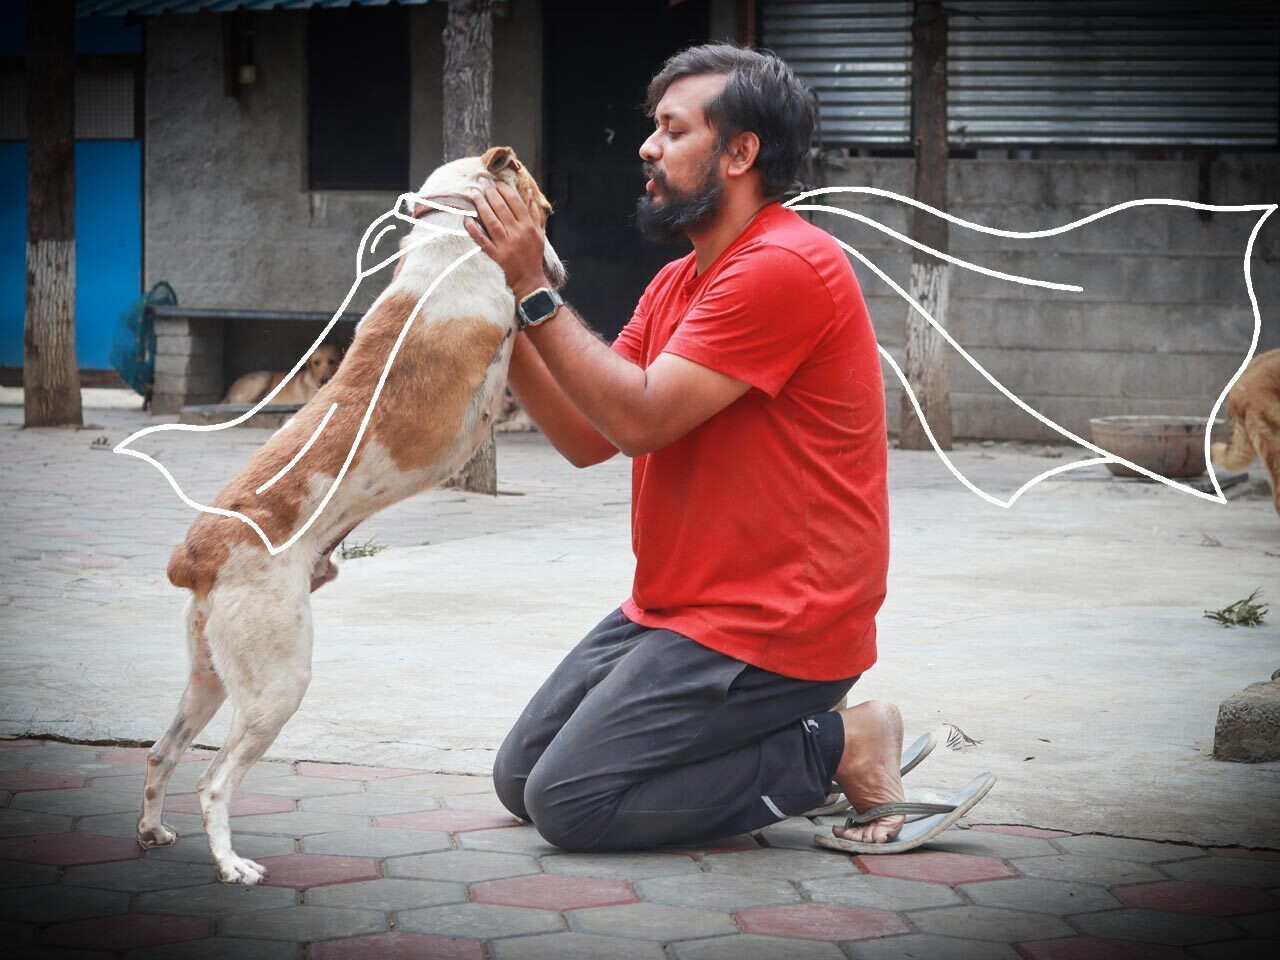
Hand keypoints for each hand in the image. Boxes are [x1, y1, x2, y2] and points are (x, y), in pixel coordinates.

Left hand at [465, 181, 549, 299]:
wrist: (529, 282)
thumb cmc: (533, 256)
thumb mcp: (538, 233)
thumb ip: (532, 213)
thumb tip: (530, 192)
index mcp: (529, 227)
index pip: (515, 202)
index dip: (504, 190)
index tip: (495, 181)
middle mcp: (518, 234)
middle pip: (502, 208)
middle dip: (490, 193)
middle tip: (480, 182)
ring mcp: (506, 245)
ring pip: (491, 221)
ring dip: (481, 206)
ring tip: (473, 193)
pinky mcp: (496, 256)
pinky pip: (482, 240)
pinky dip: (473, 229)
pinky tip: (467, 218)